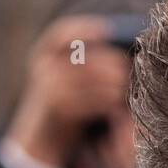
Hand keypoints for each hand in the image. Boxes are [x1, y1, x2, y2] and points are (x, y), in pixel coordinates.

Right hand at [5, 15, 130, 167]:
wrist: (40, 137)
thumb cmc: (63, 103)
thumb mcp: (65, 79)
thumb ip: (83, 65)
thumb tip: (120, 53)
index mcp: (42, 54)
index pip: (60, 34)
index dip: (83, 29)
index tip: (107, 30)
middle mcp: (42, 68)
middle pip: (83, 58)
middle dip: (109, 63)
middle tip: (127, 70)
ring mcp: (48, 88)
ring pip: (88, 78)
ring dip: (112, 83)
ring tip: (124, 88)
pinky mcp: (58, 109)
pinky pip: (88, 100)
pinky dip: (106, 101)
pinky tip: (117, 104)